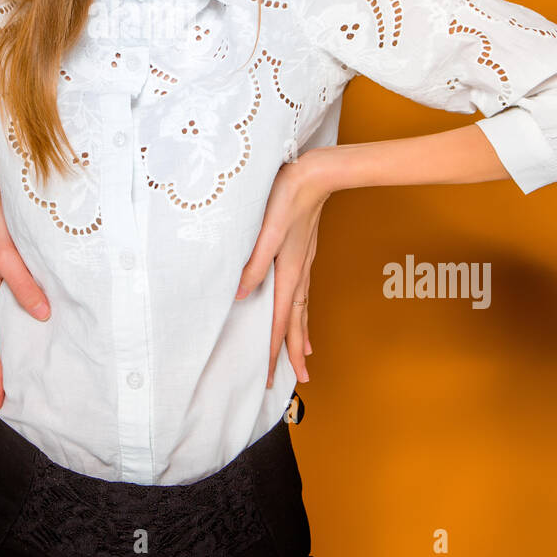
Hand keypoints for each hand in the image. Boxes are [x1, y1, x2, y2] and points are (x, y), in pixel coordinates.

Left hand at [234, 153, 331, 388]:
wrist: (317, 175)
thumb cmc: (288, 197)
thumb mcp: (266, 230)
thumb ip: (253, 263)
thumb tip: (239, 294)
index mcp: (287, 272)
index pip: (278, 321)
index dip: (273, 350)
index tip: (270, 376)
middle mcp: (298, 274)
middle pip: (295, 323)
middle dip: (293, 353)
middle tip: (299, 381)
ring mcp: (303, 265)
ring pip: (301, 310)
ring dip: (300, 335)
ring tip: (304, 357)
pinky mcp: (303, 255)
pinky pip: (303, 294)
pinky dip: (302, 312)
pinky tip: (301, 311)